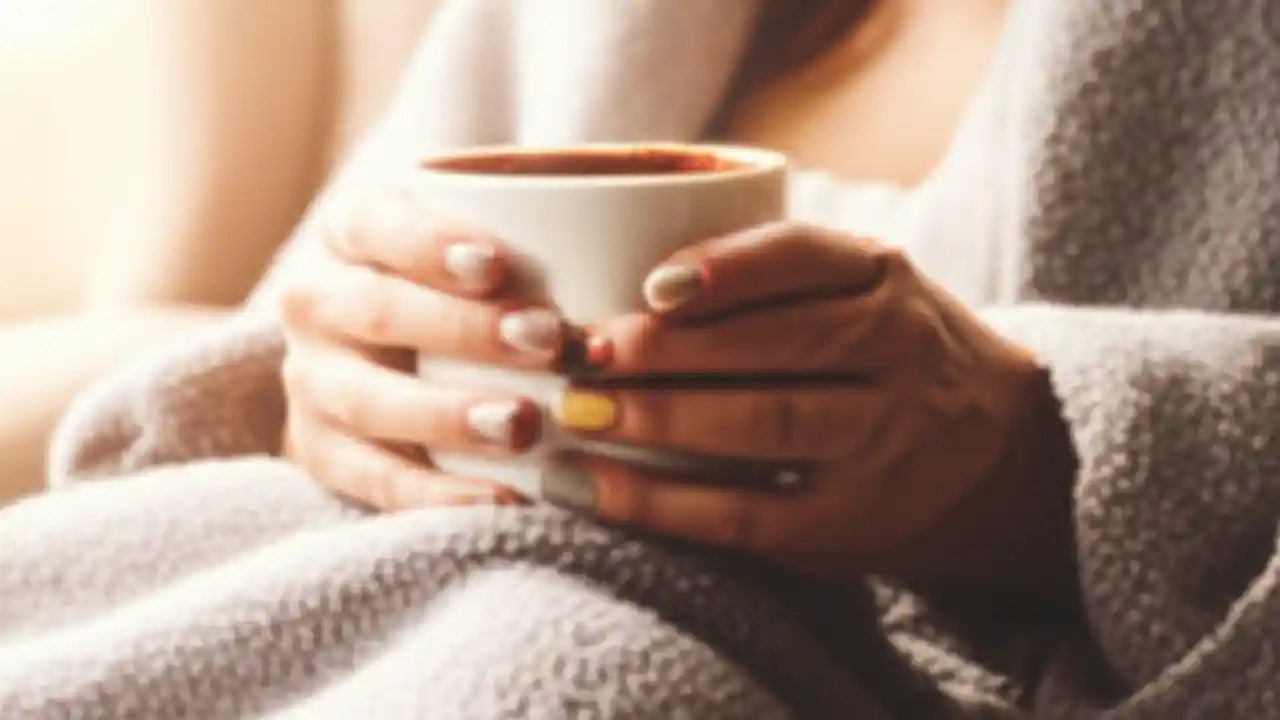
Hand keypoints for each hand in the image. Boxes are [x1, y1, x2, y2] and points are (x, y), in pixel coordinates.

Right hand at [278, 177, 568, 509]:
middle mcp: (318, 303)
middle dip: (464, 330)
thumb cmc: (465, 287)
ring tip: (524, 425)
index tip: (499, 264)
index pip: (378, 224)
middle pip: (377, 311)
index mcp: (352, 232)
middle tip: (549, 342)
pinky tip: (504, 499)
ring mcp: (311, 382)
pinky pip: (374, 479)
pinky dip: (438, 493)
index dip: (430, 244)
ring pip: (369, 400)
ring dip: (449, 414)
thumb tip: (653, 252)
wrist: (386, 355)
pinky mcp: (323, 453)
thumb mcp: (484, 248)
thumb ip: (536, 236)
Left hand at [547, 222, 1077, 587]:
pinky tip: (597, 490)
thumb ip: (780, 273)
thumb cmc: (891, 353)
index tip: (651, 283)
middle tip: (582, 352)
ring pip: (764, 426)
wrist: (1005, 452)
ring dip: (660, 421)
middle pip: (778, 345)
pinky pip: (750, 513)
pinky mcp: (853, 521)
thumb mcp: (866, 286)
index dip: (726, 269)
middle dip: (670, 351)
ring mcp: (884, 441)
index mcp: (886, 280)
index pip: (805, 257)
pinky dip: (666, 505)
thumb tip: (620, 263)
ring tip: (577, 415)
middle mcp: (898, 353)